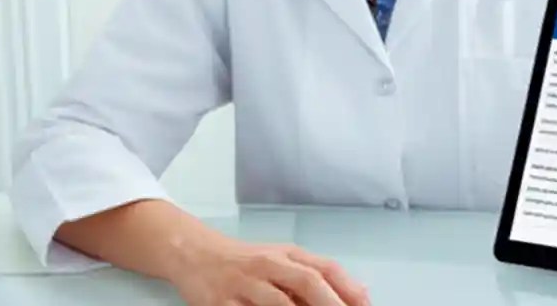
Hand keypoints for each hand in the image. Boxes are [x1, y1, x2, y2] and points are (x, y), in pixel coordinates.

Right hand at [171, 237, 369, 305]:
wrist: (195, 254)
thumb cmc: (245, 262)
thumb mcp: (281, 260)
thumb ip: (316, 274)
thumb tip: (361, 294)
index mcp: (287, 255)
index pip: (325, 268)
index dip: (349, 289)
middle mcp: (268, 266)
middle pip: (307, 281)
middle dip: (330, 304)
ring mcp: (244, 285)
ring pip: (278, 303)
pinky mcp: (221, 304)